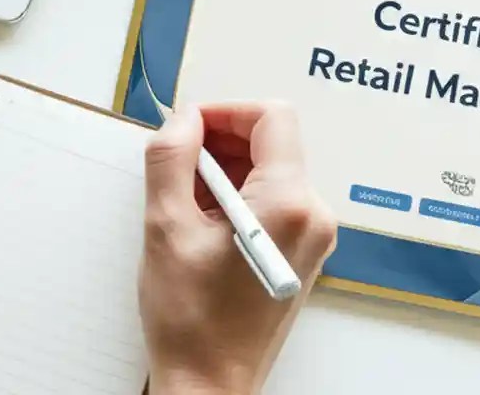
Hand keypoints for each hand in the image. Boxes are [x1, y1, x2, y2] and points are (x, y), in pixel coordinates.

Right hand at [140, 103, 336, 394]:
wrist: (211, 384)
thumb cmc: (192, 321)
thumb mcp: (166, 227)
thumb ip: (171, 159)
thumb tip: (182, 119)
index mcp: (289, 204)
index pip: (272, 117)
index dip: (224, 112)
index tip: (188, 128)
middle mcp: (313, 215)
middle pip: (271, 142)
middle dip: (219, 144)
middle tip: (176, 170)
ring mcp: (312, 235)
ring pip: (269, 170)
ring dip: (224, 172)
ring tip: (184, 205)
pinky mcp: (301, 251)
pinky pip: (272, 200)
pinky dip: (235, 197)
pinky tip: (201, 224)